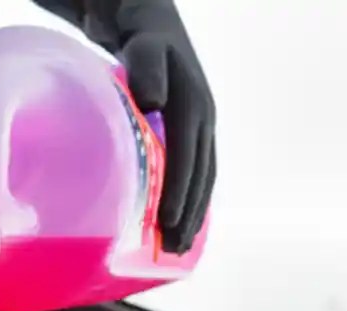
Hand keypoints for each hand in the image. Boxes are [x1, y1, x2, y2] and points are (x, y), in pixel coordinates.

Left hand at [117, 1, 214, 251]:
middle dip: (189, 215)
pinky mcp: (190, 133)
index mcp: (194, 107)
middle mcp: (203, 121)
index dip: (181, 192)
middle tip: (172, 249)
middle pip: (200, 177)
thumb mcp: (144, 45)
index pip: (189, 158)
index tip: (168, 224)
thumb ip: (148, 68)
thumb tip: (155, 99)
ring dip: (193, 214)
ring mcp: (199, 129)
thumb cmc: (143, 38)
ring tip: (177, 247)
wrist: (151, 25)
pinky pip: (196, 172)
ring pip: (202, 179)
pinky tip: (178, 222)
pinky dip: (190, 199)